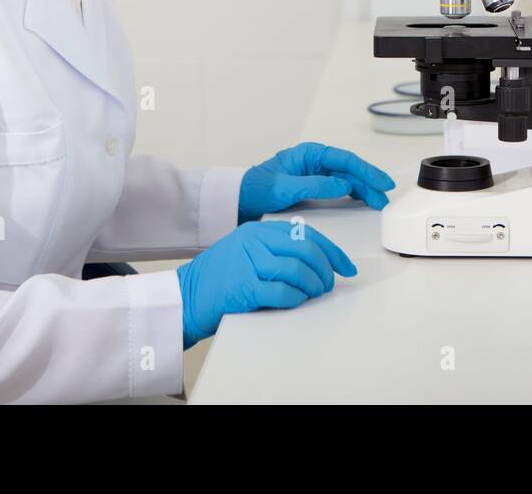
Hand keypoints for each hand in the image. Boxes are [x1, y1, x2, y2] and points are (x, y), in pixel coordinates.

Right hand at [175, 220, 356, 346]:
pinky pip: (284, 292)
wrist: (185, 296)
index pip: (306, 234)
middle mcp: (254, 241)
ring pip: (298, 270)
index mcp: (258, 229)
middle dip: (325, 269)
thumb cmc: (219, 277)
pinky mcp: (245, 288)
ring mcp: (249, 263)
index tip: (345, 266)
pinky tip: (296, 301)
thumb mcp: (246, 251)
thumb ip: (276, 250)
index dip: (331, 251)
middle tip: (329, 284)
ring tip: (313, 294)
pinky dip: (296, 298)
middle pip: (306, 250)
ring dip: (313, 286)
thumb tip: (317, 261)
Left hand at [237, 142, 395, 220]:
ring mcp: (315, 173)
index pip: (345, 159)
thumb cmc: (257, 188)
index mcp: (309, 154)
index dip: (366, 171)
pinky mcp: (314, 186)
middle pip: (349, 169)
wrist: (241, 199)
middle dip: (369, 182)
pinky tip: (363, 200)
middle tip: (385, 196)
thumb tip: (344, 185)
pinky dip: (353, 194)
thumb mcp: (285, 188)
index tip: (380, 182)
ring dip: (364, 189)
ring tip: (378, 201)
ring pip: (347, 179)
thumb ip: (316, 185)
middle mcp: (314, 161)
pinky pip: (339, 187)